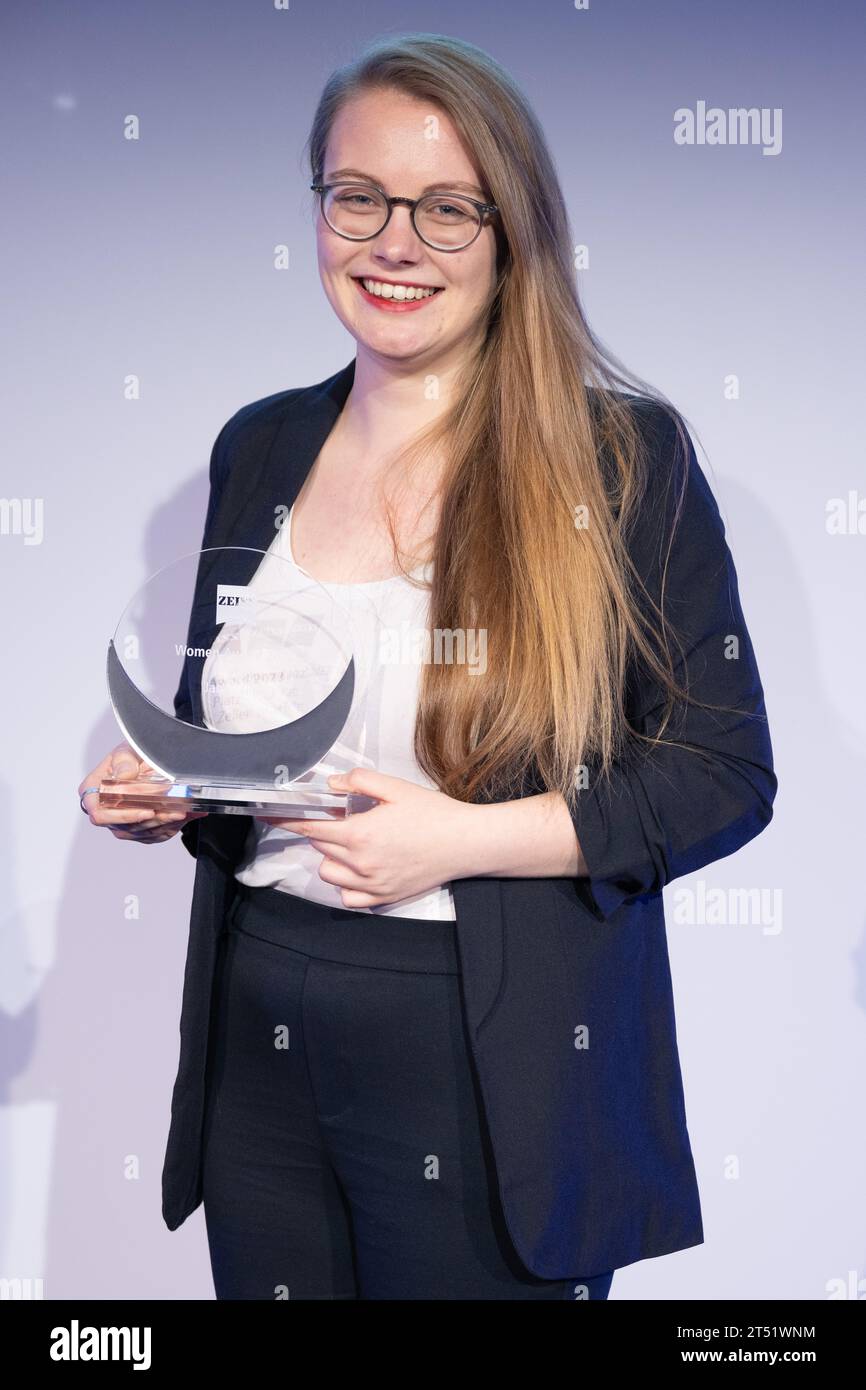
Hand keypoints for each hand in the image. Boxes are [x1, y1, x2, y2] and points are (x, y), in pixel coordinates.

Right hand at [78, 741, 206, 843]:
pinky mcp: (138, 828)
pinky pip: (153, 834)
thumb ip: (124, 762)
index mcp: (93, 791)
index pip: (100, 814)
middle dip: (152, 820)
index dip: (123, 817)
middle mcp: (105, 810)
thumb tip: (124, 775)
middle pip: (124, 827)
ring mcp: (121, 821)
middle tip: (172, 811)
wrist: (147, 759)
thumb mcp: (126, 751)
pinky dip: (170, 826)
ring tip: (181, 811)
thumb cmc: (131, 754)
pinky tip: (182, 815)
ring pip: (141, 832)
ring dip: (164, 823)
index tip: (146, 811)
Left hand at [259, 768, 477, 908]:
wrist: (466, 843)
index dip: (288, 820)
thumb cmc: (434, 814)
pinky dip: (346, 885)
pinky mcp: (383, 897)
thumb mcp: (396, 788)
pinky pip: (347, 898)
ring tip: (355, 844)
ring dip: (332, 857)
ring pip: (329, 873)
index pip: (310, 827)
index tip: (272, 815)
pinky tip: (360, 869)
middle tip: (347, 819)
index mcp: (360, 833)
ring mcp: (371, 884)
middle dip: (324, 831)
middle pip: (320, 847)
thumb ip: (360, 781)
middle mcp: (360, 863)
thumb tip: (332, 784)